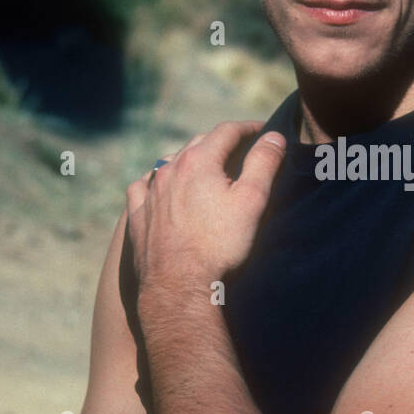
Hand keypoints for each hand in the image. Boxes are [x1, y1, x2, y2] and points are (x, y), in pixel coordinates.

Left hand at [125, 121, 286, 297]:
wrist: (179, 285)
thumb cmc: (220, 245)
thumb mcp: (252, 200)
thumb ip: (264, 163)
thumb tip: (274, 137)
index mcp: (198, 161)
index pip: (227, 131)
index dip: (248, 127)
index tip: (263, 130)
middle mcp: (169, 169)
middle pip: (198, 143)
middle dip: (221, 142)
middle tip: (239, 149)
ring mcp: (150, 192)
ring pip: (169, 162)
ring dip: (189, 159)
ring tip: (204, 168)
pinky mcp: (138, 215)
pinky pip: (142, 186)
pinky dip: (155, 181)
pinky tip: (160, 188)